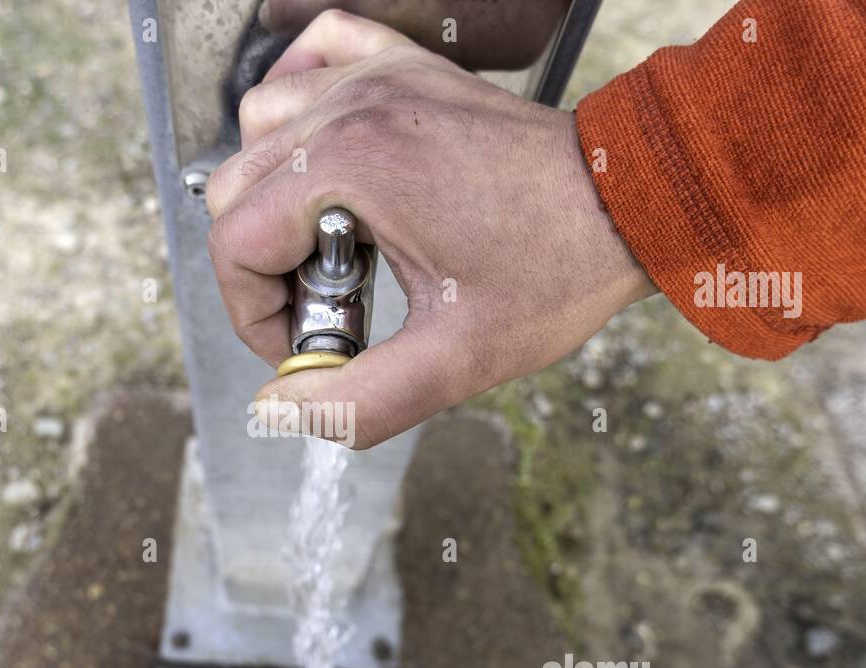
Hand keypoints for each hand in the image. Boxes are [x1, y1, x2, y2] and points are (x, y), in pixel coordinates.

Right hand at [207, 11, 654, 448]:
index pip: (235, 242)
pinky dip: (301, 99)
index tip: (302, 343)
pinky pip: (317, 57)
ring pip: (260, 124)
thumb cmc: (557, 268)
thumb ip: (357, 402)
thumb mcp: (454, 361)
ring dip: (272, 192)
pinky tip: (325, 151)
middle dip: (263, 264)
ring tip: (333, 242)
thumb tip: (280, 411)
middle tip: (329, 304)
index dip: (252, 313)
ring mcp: (378, 77)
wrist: (630, 199)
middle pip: (235, 186)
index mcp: (353, 167)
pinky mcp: (405, 69)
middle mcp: (354, 107)